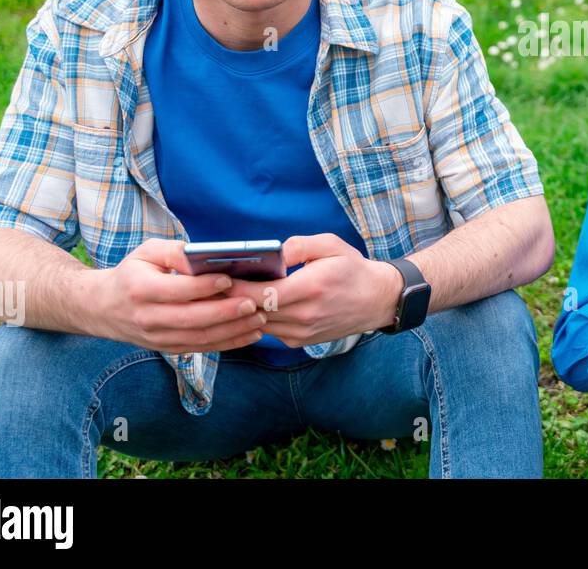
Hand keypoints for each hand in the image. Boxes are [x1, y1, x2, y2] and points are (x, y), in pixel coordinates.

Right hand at [95, 238, 267, 352]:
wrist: (103, 308)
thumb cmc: (132, 273)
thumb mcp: (147, 253)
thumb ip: (175, 252)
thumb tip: (205, 255)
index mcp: (140, 289)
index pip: (176, 290)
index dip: (203, 286)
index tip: (229, 278)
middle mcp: (148, 317)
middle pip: (191, 318)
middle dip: (225, 312)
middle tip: (253, 303)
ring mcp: (157, 337)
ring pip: (199, 337)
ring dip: (233, 330)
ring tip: (259, 319)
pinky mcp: (168, 348)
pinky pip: (201, 348)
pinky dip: (228, 343)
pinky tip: (250, 334)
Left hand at [223, 234, 402, 347]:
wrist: (378, 300)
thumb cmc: (353, 268)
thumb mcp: (331, 245)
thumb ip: (299, 245)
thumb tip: (272, 252)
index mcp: (311, 288)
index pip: (263, 293)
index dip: (236, 287)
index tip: (218, 277)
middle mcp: (305, 315)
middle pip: (255, 311)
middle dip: (231, 299)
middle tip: (210, 286)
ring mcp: (303, 332)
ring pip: (259, 324)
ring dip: (241, 312)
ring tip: (223, 295)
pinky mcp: (301, 341)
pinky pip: (269, 331)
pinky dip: (257, 319)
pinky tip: (249, 306)